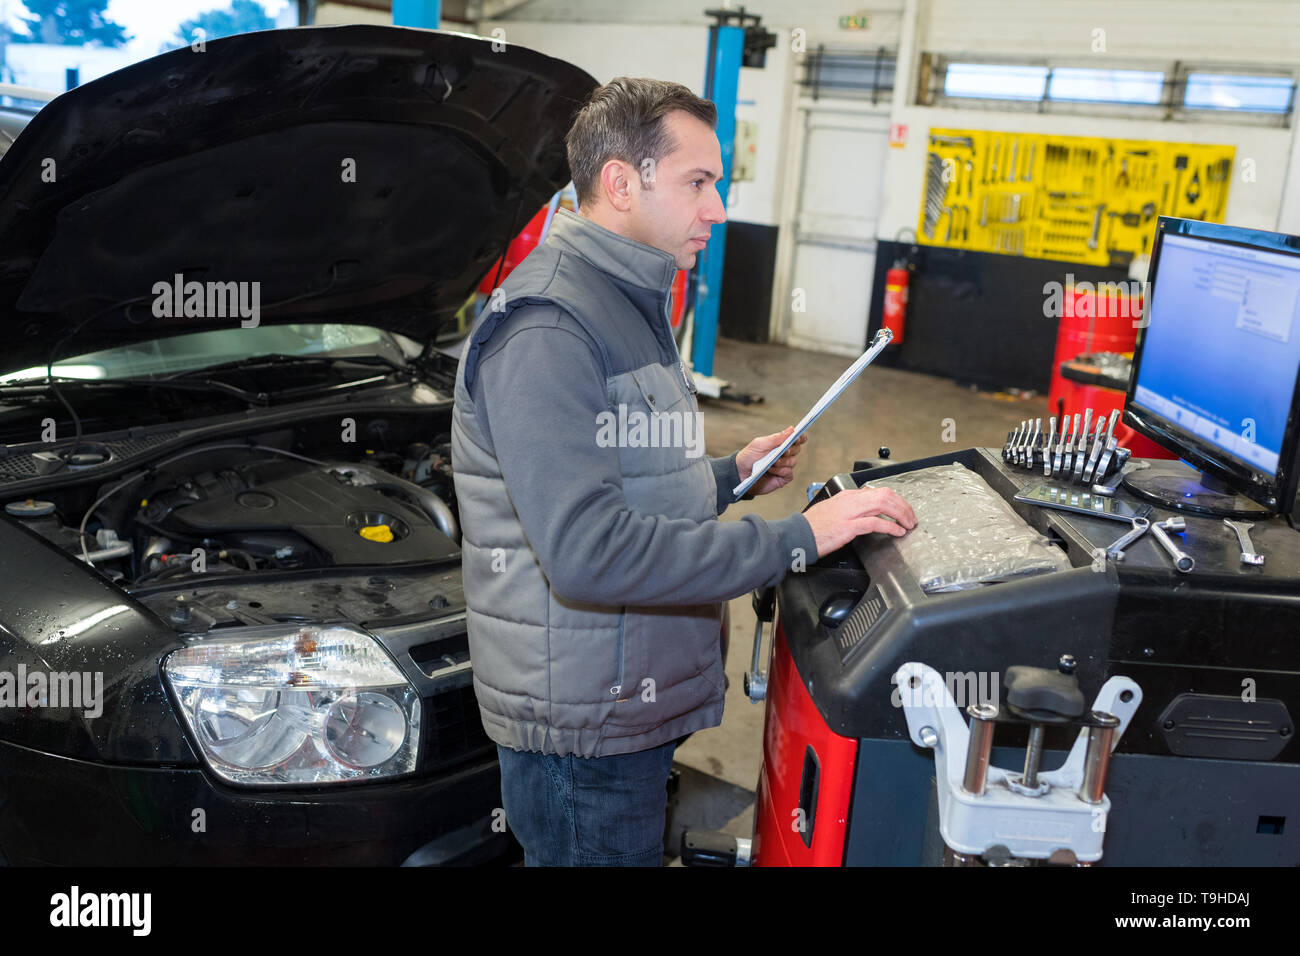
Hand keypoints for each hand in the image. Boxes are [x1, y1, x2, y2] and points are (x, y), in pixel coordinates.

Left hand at [736, 426, 807, 496]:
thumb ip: (776, 438)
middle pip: (797, 450)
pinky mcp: (782, 478)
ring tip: (771, 463)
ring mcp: (784, 466)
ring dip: (783, 462)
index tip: (799, 438)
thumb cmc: (748, 457)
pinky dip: (781, 471)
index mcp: (779, 444)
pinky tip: (771, 470)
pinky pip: (789, 473)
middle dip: (790, 450)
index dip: (800, 438)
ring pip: (793, 462)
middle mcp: (784, 455)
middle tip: (783, 451)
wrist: (740, 474)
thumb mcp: (760, 444)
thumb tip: (791, 429)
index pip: (795, 439)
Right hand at [802, 486, 916, 558]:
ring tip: (908, 524)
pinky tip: (897, 532)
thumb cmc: (813, 527)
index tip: (903, 511)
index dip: (896, 501)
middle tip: (911, 518)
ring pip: (883, 505)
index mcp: (848, 496)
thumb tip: (867, 512)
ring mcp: (849, 513)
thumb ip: (850, 508)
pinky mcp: (848, 527)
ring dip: (900, 514)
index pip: (879, 492)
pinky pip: (875, 523)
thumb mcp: (833, 510)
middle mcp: (850, 500)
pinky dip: (890, 527)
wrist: (797, 535)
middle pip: (885, 495)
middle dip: (903, 506)